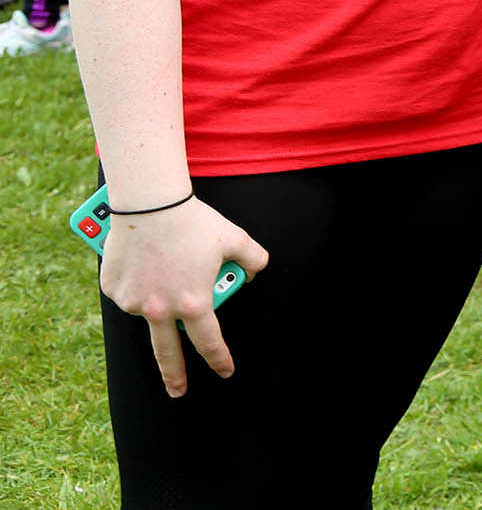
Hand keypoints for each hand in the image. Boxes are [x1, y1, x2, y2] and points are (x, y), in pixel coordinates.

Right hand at [98, 195, 269, 396]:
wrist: (150, 204)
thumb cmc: (195, 222)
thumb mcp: (235, 239)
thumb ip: (254, 259)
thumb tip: (255, 273)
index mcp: (193, 303)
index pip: (210, 342)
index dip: (220, 359)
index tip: (225, 371)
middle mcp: (160, 309)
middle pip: (168, 353)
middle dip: (174, 376)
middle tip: (178, 392)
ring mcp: (133, 302)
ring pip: (149, 310)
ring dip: (157, 300)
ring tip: (164, 266)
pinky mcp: (113, 289)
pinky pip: (128, 292)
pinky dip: (137, 282)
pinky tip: (146, 260)